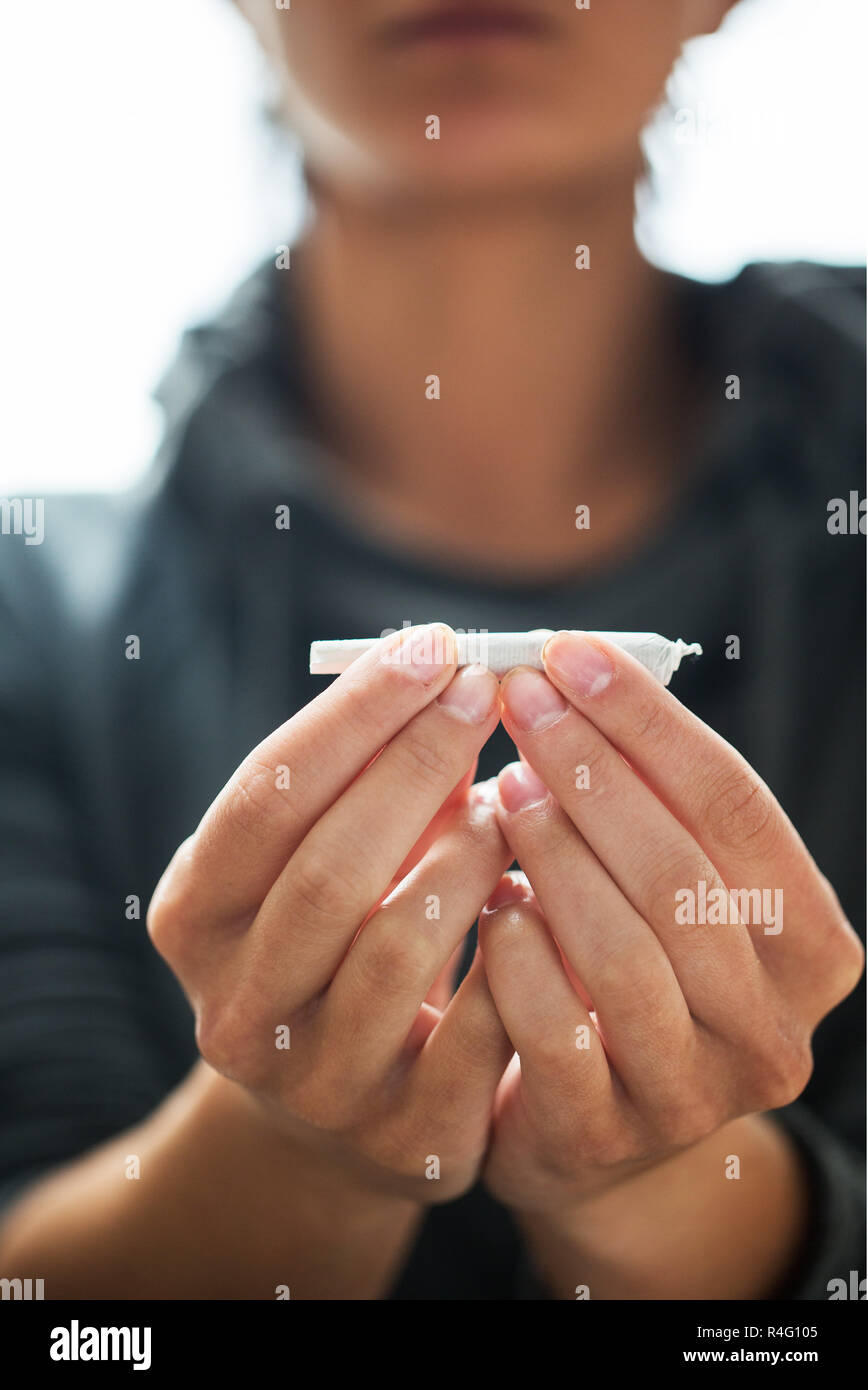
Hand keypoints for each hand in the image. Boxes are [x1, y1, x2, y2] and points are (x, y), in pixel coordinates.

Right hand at [148, 623, 513, 1203]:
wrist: (339, 1111)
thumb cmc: (335, 940)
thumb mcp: (317, 859)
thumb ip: (364, 781)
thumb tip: (449, 669)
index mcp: (191, 920)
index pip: (266, 798)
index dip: (353, 715)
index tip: (434, 645)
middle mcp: (236, 1010)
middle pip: (328, 869)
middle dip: (417, 763)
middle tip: (489, 690)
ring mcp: (317, 1085)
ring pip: (399, 946)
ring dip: (470, 853)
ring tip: (513, 801)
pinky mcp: (407, 1139)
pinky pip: (480, 1028)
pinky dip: (520, 944)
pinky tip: (542, 892)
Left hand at [477, 630, 863, 1213]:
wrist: (589, 1120)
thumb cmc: (629, 965)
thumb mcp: (666, 887)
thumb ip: (651, 799)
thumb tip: (573, 666)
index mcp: (810, 946)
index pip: (739, 810)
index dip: (652, 724)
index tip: (571, 653)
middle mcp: (772, 1027)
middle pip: (685, 876)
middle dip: (593, 773)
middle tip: (518, 703)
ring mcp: (694, 1094)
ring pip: (625, 953)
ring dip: (555, 854)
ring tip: (501, 787)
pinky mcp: (606, 1135)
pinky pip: (555, 1032)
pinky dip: (517, 953)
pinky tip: (488, 897)